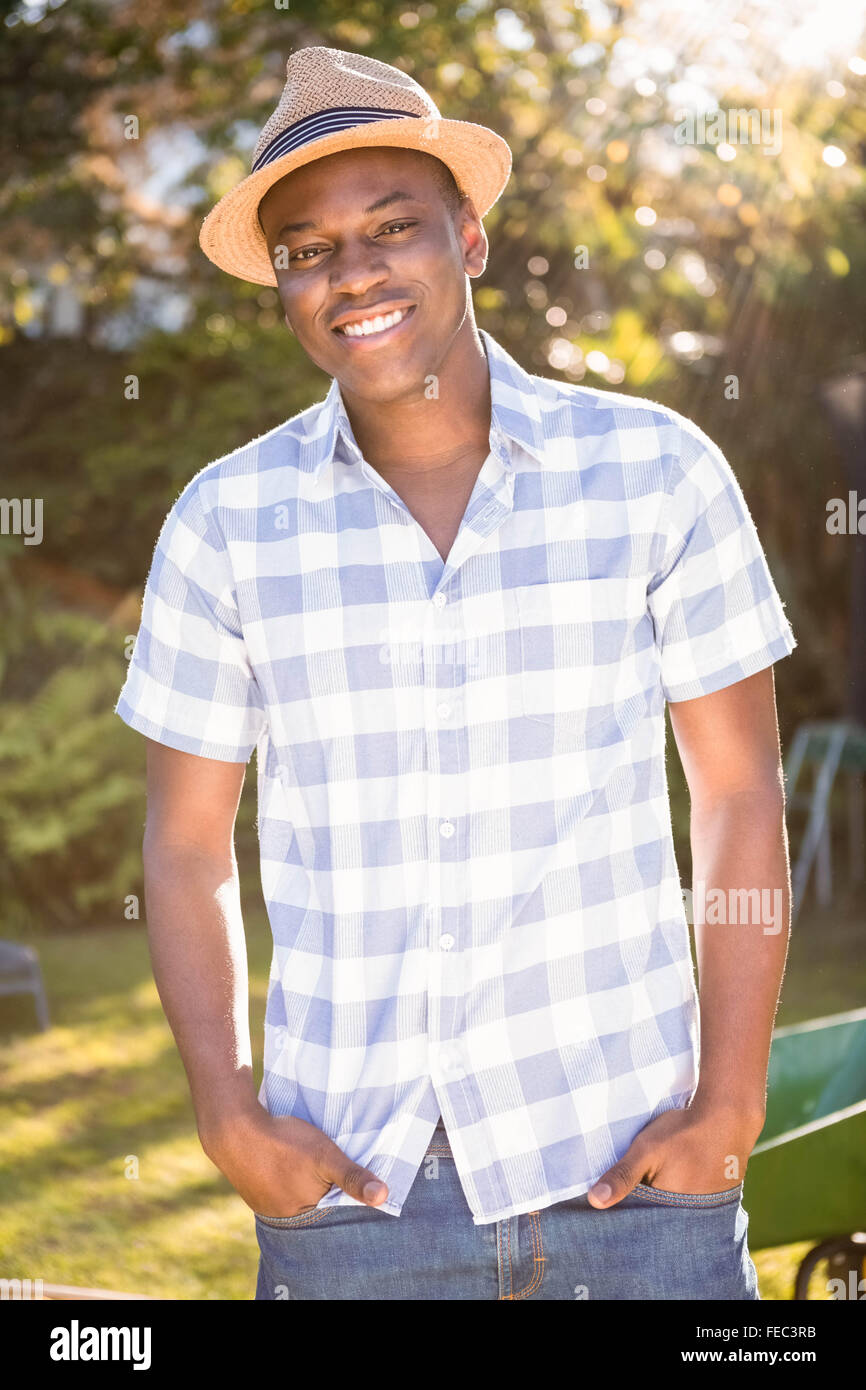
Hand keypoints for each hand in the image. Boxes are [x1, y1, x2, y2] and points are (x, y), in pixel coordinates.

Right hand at [200, 1106, 388, 1217]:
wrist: (233, 1129)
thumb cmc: (282, 1143)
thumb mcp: (325, 1156)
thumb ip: (353, 1177)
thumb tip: (384, 1198)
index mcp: (303, 1216)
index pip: (336, 1213)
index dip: (349, 1198)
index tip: (362, 1184)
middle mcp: (284, 1218)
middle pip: (318, 1208)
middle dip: (330, 1193)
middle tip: (336, 1172)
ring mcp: (267, 1205)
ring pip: (299, 1198)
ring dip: (310, 1186)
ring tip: (316, 1169)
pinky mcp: (256, 1190)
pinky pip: (282, 1189)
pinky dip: (291, 1180)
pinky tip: (293, 1166)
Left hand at [586, 1101, 763, 1208]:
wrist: (727, 1118)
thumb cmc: (683, 1132)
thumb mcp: (647, 1149)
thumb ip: (622, 1175)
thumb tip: (595, 1202)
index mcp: (669, 1210)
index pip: (638, 1223)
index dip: (623, 1216)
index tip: (608, 1209)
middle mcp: (688, 1218)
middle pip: (655, 1221)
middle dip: (640, 1213)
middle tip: (624, 1198)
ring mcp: (703, 1211)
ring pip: (671, 1214)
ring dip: (658, 1207)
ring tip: (648, 1189)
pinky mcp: (712, 1201)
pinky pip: (687, 1208)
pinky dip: (675, 1199)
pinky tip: (669, 1185)